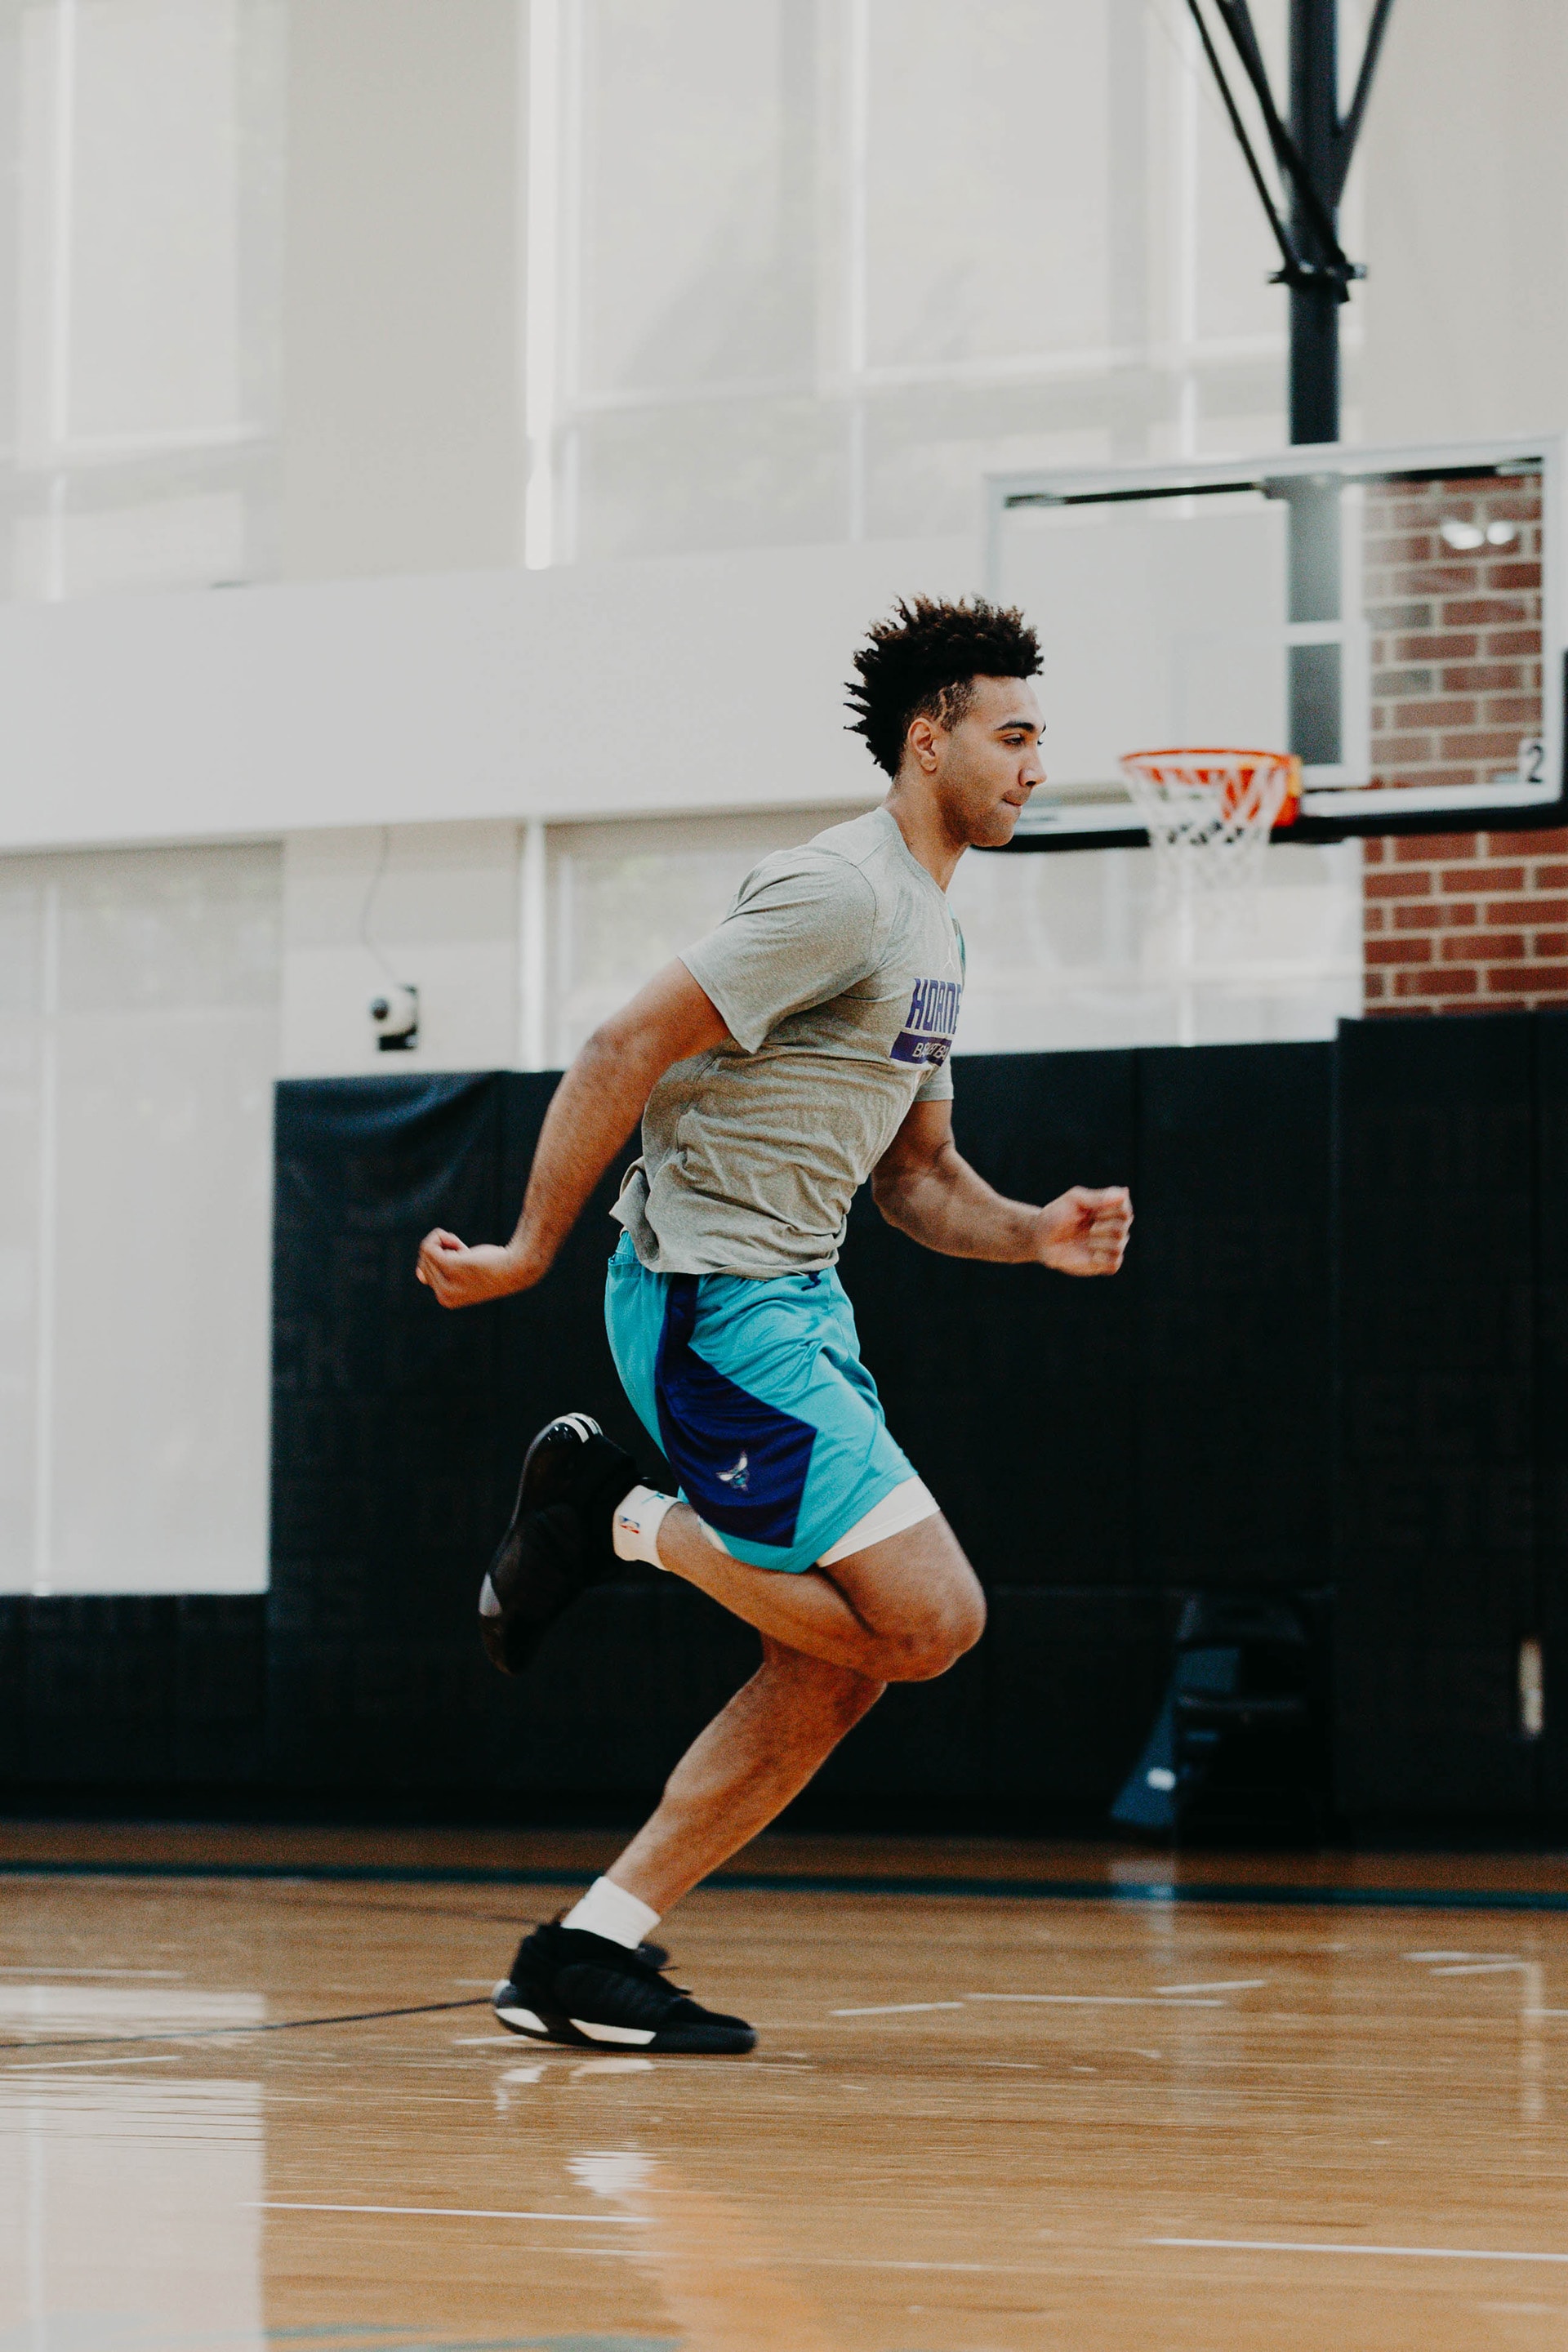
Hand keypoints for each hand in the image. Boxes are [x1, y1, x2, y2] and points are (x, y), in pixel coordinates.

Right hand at [414, 1228, 539, 1307]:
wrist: (517, 1268)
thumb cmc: (495, 1267)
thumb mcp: (466, 1272)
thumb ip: (441, 1273)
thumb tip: (418, 1274)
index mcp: (445, 1300)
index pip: (425, 1271)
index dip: (443, 1259)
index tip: (463, 1261)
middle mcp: (443, 1297)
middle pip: (424, 1260)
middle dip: (443, 1250)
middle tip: (467, 1254)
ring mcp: (445, 1283)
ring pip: (426, 1251)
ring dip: (445, 1243)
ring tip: (466, 1251)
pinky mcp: (449, 1266)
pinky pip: (429, 1245)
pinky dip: (440, 1236)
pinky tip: (459, 1243)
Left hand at [1033, 1185, 1132, 1277]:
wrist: (1041, 1239)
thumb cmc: (1056, 1215)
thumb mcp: (1074, 1200)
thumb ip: (1098, 1197)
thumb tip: (1125, 1192)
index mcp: (1109, 1208)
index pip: (1125, 1208)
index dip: (1108, 1211)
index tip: (1090, 1210)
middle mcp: (1114, 1226)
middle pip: (1123, 1226)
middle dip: (1102, 1226)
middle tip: (1087, 1227)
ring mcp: (1110, 1246)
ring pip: (1119, 1244)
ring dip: (1098, 1242)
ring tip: (1086, 1240)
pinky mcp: (1104, 1264)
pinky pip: (1114, 1263)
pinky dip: (1101, 1259)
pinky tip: (1090, 1254)